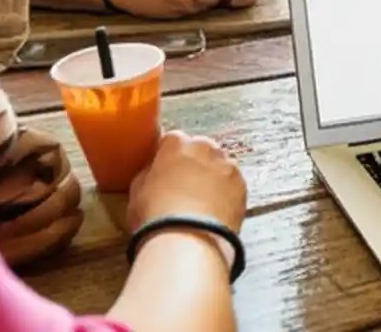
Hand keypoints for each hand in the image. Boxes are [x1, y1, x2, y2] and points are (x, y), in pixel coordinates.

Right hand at [127, 130, 246, 234]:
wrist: (188, 239)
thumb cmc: (156, 215)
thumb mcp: (137, 192)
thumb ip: (148, 174)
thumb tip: (154, 173)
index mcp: (176, 145)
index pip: (172, 140)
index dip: (168, 156)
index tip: (164, 170)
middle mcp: (205, 148)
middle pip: (201, 149)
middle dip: (194, 162)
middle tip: (184, 186)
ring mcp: (228, 166)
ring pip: (220, 165)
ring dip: (213, 176)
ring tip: (202, 201)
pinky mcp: (243, 186)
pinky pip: (233, 184)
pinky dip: (227, 193)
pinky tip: (216, 211)